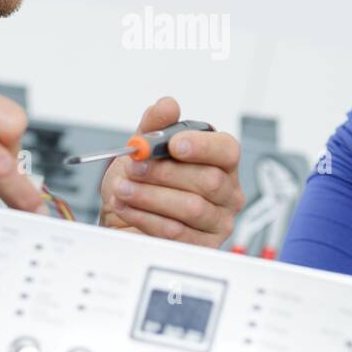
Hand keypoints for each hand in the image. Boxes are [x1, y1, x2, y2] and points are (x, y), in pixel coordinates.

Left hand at [99, 96, 245, 246]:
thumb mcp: (144, 149)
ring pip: (191, 207)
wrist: (124, 220)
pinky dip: (146, 217)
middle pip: (208, 180)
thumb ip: (155, 124)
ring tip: (124, 189)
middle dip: (165, 172)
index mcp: (219, 161)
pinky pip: (177, 232)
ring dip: (150, 196)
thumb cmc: (144, 184)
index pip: (227, 150)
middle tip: (135, 167)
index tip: (173, 144)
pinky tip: (128, 208)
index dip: (202, 146)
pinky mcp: (202, 246)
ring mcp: (218, 221)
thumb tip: (167, 105)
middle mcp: (226, 191)